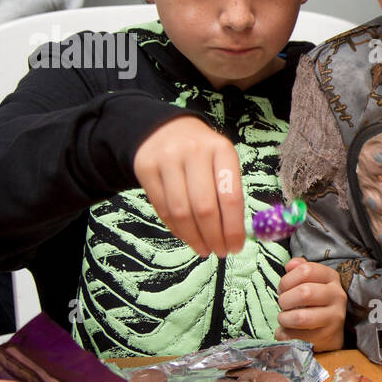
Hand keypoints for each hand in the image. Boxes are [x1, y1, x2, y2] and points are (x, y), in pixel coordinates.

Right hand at [133, 115, 245, 258]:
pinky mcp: (145, 169)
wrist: (164, 129)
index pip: (230, 196)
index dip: (233, 228)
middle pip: (205, 207)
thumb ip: (229, 192)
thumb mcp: (222, 161)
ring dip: (194, 238)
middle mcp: (194, 152)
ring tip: (204, 249)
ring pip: (181, 211)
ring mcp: (167, 159)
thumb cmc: (202, 153)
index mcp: (221, 150)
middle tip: (220, 252)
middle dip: (214, 237)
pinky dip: (176, 229)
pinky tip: (187, 237)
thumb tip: (235, 235)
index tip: (236, 247)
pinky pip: (162, 208)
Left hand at [275, 257, 346, 350]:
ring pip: (301, 318)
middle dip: (285, 300)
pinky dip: (284, 335)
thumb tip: (291, 265)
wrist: (329, 333)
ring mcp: (335, 318)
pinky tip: (286, 332)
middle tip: (283, 305)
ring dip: (284, 319)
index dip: (287, 279)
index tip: (283, 288)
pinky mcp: (328, 338)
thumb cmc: (314, 303)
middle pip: (304, 292)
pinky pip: (296, 336)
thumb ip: (299, 269)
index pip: (306, 270)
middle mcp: (337, 296)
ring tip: (284, 319)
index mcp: (331, 278)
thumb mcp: (310, 282)